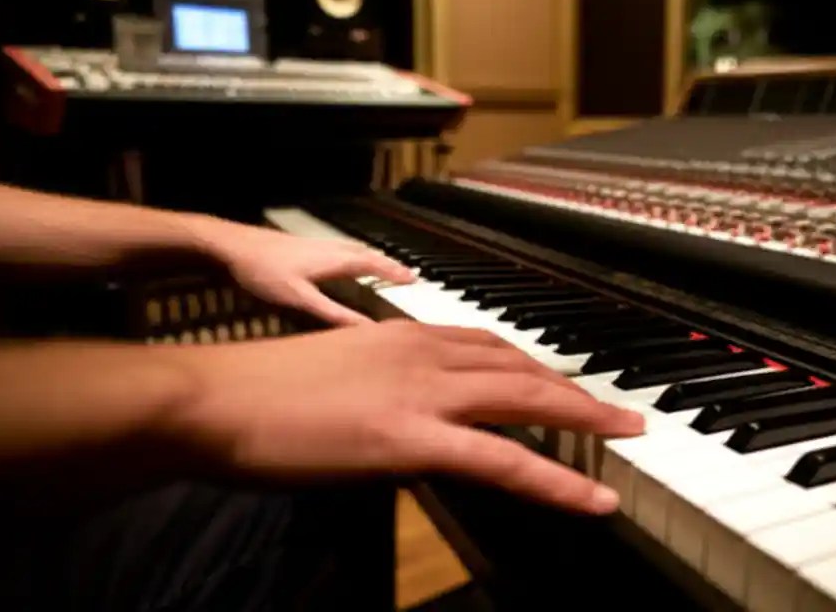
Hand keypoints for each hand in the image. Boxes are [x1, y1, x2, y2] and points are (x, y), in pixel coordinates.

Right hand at [174, 320, 644, 513]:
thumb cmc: (255, 394)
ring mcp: (422, 394)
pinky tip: (592, 498)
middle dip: (574, 389)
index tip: (562, 382)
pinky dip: (557, 480)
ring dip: (584, 420)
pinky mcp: (412, 438)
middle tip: (618, 409)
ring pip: (526, 400)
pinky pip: (504, 461)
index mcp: (401, 336)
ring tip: (626, 438)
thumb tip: (404, 421)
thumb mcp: (333, 376)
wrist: (210, 398)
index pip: (488, 345)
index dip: (533, 366)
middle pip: (521, 366)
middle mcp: (422, 353)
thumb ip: (379, 390)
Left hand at [195, 218, 412, 325]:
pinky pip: (340, 249)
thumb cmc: (263, 271)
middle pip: (367, 253)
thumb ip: (333, 313)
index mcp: (334, 259)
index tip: (414, 279)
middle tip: (406, 274)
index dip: (394, 272)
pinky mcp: (303, 246)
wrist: (230, 245)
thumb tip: (365, 328)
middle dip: (388, 264)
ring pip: (353, 250)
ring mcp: (315, 244)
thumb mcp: (299, 298)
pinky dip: (354, 257)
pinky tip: (343, 264)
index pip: (373, 263)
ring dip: (372, 258)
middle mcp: (330, 248)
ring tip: (383, 268)